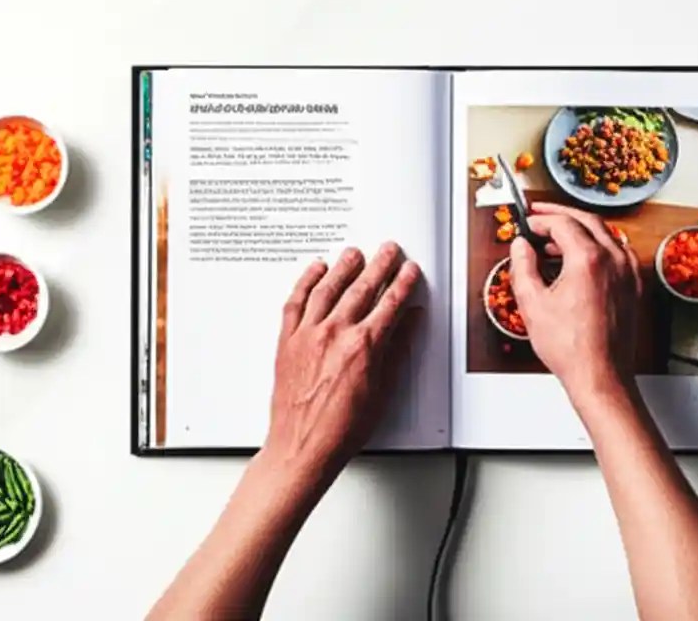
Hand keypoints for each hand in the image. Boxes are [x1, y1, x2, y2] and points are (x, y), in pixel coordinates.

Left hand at [267, 242, 421, 478]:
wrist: (303, 447)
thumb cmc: (341, 428)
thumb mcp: (382, 390)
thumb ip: (397, 350)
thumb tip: (410, 322)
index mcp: (364, 346)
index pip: (390, 304)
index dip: (403, 283)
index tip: (410, 272)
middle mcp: (335, 334)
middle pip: (362, 288)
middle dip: (380, 265)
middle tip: (389, 251)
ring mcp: (308, 334)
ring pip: (329, 288)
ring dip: (344, 267)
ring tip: (355, 254)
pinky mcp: (287, 340)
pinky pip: (296, 301)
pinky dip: (305, 282)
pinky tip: (315, 270)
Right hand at [508, 202, 641, 406]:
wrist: (600, 375)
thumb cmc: (572, 348)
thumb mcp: (532, 304)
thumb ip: (522, 266)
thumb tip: (520, 247)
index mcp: (589, 260)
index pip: (563, 223)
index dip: (541, 220)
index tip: (528, 224)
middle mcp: (614, 260)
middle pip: (587, 220)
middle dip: (561, 215)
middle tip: (541, 215)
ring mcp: (628, 272)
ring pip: (605, 233)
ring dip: (580, 229)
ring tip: (556, 239)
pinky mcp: (634, 285)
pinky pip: (617, 252)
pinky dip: (598, 246)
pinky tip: (582, 258)